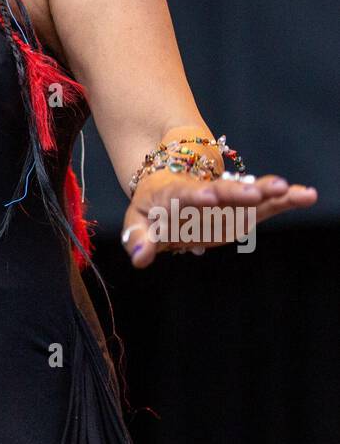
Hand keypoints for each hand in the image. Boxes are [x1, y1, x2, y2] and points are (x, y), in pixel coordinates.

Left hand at [120, 169, 318, 267]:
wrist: (170, 184)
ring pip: (249, 193)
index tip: (209, 196)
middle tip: (256, 193)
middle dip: (238, 192)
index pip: (186, 194)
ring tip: (293, 190)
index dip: (196, 195)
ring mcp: (227, 199)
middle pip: (222, 190)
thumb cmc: (152, 207)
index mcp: (175, 193)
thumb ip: (138, 239)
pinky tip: (306, 195)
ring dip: (270, 192)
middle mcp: (205, 192)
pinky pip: (266, 204)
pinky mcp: (243, 208)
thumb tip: (140, 259)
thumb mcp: (137, 221)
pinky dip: (285, 201)